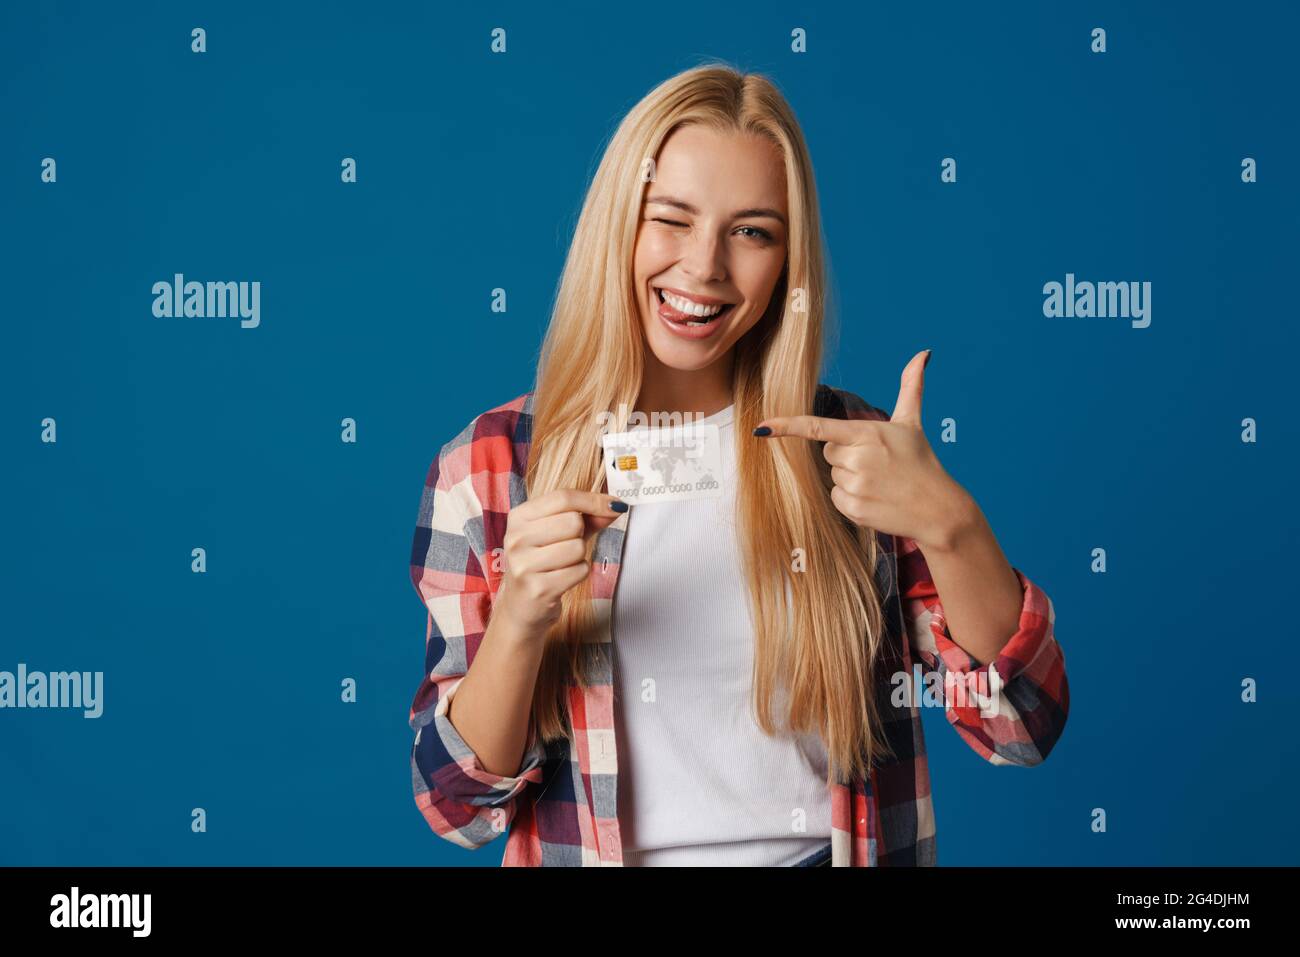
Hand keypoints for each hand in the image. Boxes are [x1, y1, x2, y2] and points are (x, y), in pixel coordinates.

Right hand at [496, 489, 626, 632]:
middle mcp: (516, 538)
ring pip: (577, 547)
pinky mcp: (538, 588)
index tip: (614, 505)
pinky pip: (579, 570)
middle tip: (565, 547)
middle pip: (573, 522)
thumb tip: (615, 506)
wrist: (523, 605)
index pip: (563, 497)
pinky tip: (563, 579)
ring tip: (562, 565)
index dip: (593, 500)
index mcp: (519, 517)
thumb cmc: (544, 563)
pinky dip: (579, 574)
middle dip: (580, 535)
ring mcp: (524, 564)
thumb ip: (587, 517)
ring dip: (579, 557)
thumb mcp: (561, 534)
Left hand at [754, 350, 973, 551]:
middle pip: (828, 452)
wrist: (938, 508)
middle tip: (876, 462)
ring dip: (850, 477)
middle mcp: (857, 458)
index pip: (817, 428)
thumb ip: (911, 386)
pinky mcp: (853, 509)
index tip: (761, 427)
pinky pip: (836, 497)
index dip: (786, 426)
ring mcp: (854, 485)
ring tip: (879, 481)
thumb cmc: (922, 462)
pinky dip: (851, 498)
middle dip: (846, 454)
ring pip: (832, 475)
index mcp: (866, 434)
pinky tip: (875, 497)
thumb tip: (924, 353)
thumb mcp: (912, 423)